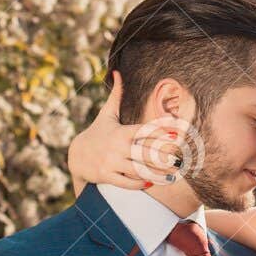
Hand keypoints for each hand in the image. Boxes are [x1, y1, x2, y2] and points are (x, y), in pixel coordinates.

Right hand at [68, 71, 186, 190]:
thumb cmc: (97, 133)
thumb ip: (116, 95)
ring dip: (156, 174)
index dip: (162, 130)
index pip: (145, 130)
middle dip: (163, 157)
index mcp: (121, 131)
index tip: (177, 132)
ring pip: (138, 170)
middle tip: (180, 160)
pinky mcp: (106, 176)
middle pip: (145, 152)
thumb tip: (118, 72)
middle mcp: (117, 147)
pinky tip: (151, 182)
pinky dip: (138, 183)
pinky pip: (126, 182)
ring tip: (171, 176)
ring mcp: (111, 162)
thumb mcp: (106, 114)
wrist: (75, 155)